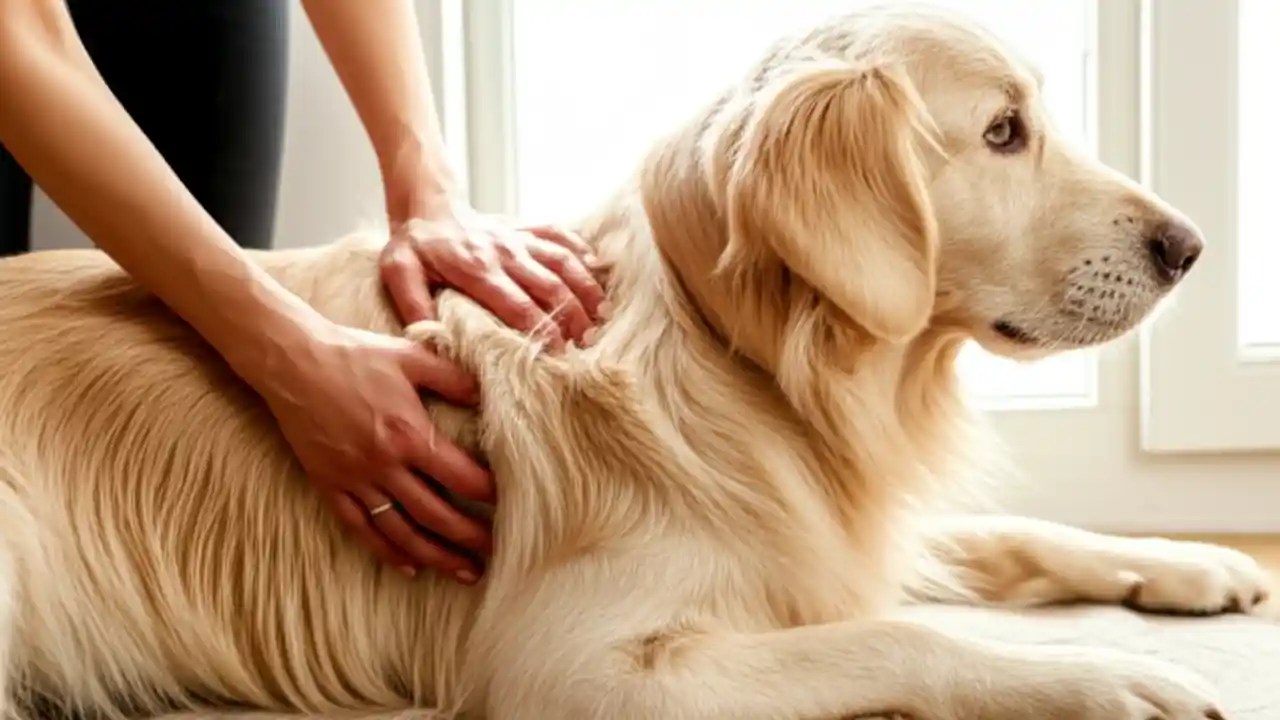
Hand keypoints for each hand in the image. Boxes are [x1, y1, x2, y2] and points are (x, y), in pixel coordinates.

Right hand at [258, 320, 491, 581]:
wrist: (293, 363)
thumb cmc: (356, 354)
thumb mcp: (412, 356)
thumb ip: (454, 377)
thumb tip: (490, 394)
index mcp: (410, 434)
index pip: (462, 477)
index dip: (490, 494)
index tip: (513, 505)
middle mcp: (384, 465)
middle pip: (437, 515)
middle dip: (470, 538)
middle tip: (497, 553)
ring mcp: (355, 480)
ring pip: (401, 532)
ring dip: (436, 556)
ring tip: (464, 572)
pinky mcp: (330, 486)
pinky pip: (361, 528)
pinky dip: (387, 552)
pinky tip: (410, 568)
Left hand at [378, 195, 605, 341]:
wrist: (426, 204)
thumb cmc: (413, 245)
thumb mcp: (399, 274)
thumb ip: (415, 306)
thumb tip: (433, 341)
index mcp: (477, 269)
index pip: (520, 307)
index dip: (544, 333)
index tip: (559, 357)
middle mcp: (505, 252)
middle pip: (551, 288)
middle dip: (574, 318)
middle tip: (587, 344)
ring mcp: (519, 238)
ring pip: (563, 262)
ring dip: (586, 289)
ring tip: (602, 316)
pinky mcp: (526, 228)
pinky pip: (560, 235)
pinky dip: (582, 251)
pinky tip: (597, 271)